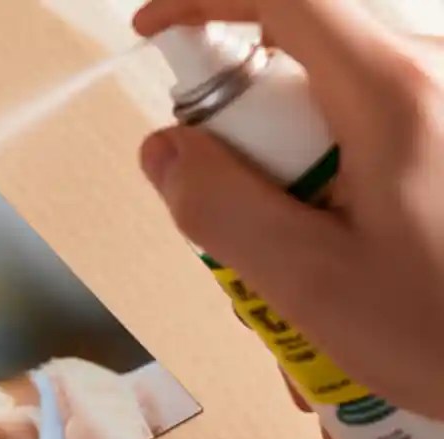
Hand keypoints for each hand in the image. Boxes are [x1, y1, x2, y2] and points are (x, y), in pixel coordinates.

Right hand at [133, 0, 443, 423]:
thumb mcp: (311, 281)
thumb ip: (221, 207)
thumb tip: (164, 150)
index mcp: (395, 94)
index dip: (205, 0)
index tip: (153, 32)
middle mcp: (435, 77)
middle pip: (301, 59)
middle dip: (247, 132)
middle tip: (246, 220)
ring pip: (332, 104)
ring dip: (292, 172)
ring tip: (309, 267)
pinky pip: (371, 133)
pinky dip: (334, 182)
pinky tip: (349, 258)